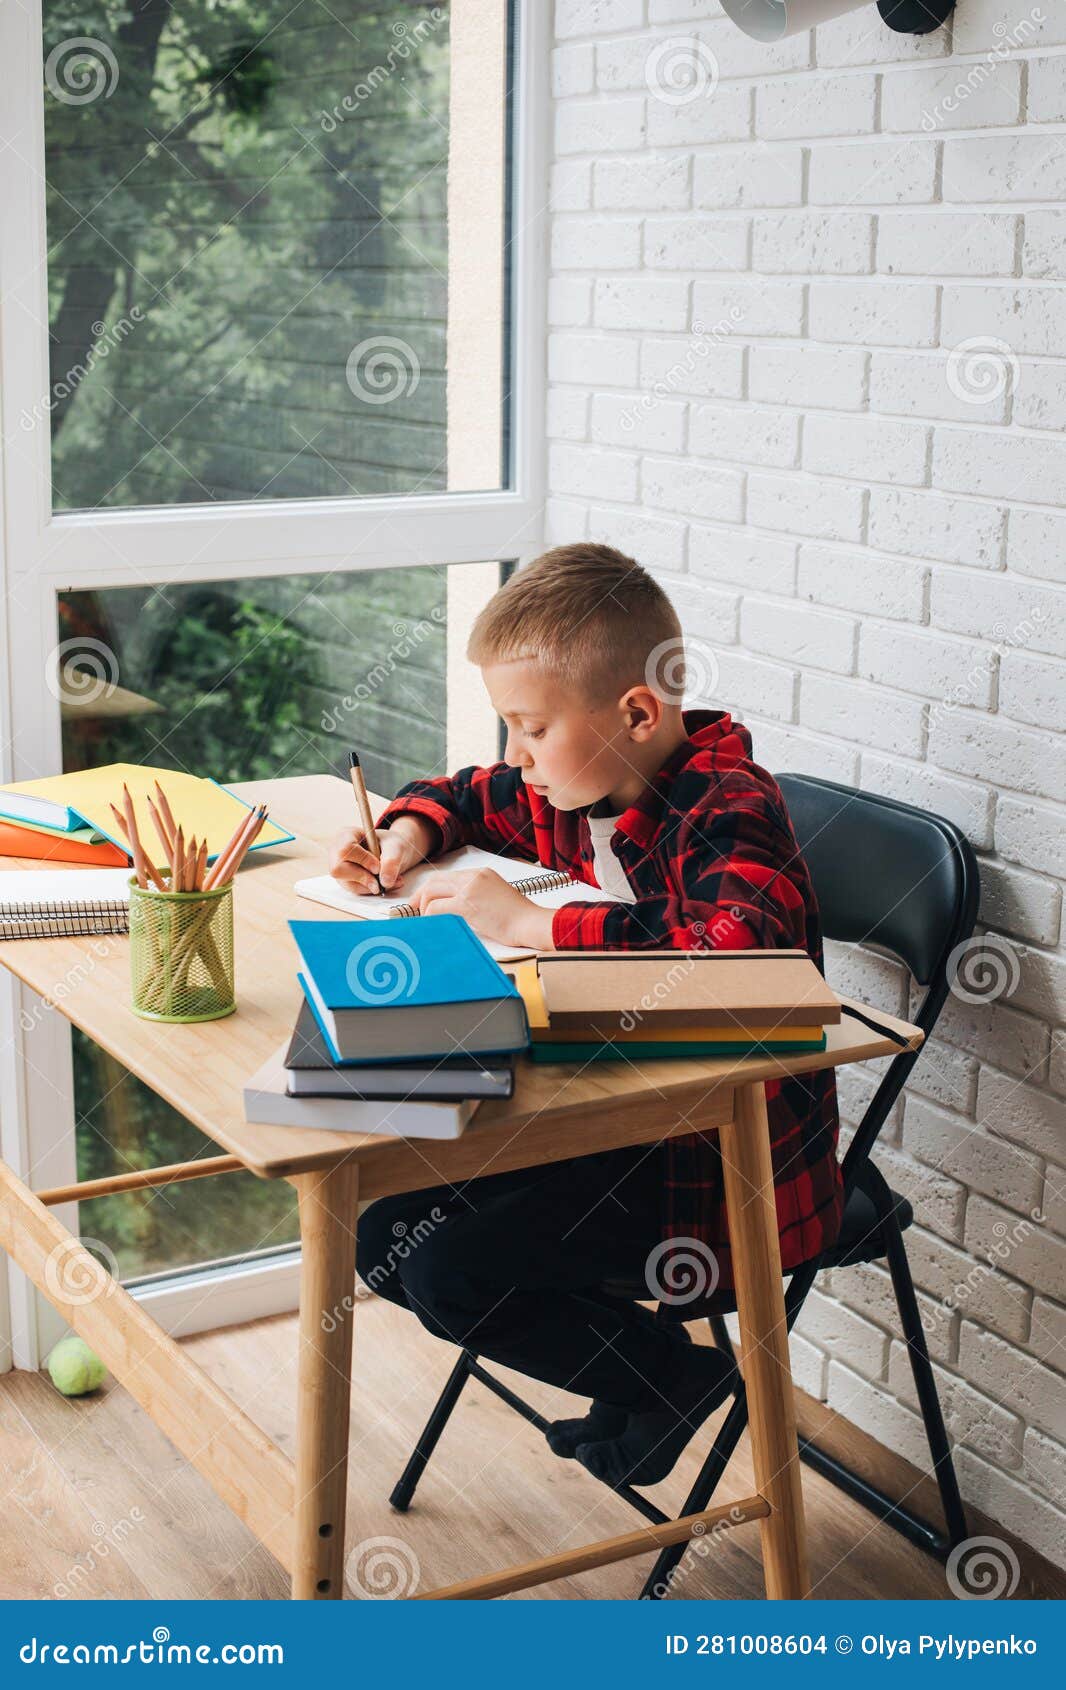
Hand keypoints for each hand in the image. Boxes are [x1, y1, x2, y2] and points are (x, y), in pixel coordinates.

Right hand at [328, 815, 433, 894]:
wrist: (393, 852)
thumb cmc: (390, 844)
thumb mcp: (396, 847)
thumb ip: (392, 861)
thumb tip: (385, 882)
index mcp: (347, 835)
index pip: (345, 849)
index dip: (362, 861)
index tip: (377, 867)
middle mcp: (337, 851)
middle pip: (338, 870)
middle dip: (363, 878)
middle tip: (380, 880)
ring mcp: (339, 867)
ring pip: (347, 883)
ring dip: (370, 886)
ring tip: (388, 881)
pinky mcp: (345, 879)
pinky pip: (354, 890)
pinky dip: (370, 889)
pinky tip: (382, 884)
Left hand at [414, 868, 555, 950]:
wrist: (531, 923)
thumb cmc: (518, 917)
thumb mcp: (495, 897)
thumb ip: (475, 896)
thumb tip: (454, 907)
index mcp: (481, 874)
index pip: (446, 877)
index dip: (430, 890)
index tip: (423, 901)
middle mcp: (473, 876)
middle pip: (434, 881)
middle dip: (419, 896)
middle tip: (413, 910)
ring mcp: (470, 888)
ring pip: (431, 893)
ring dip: (424, 909)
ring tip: (428, 922)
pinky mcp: (467, 903)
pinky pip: (436, 908)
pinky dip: (430, 917)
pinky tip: (435, 926)